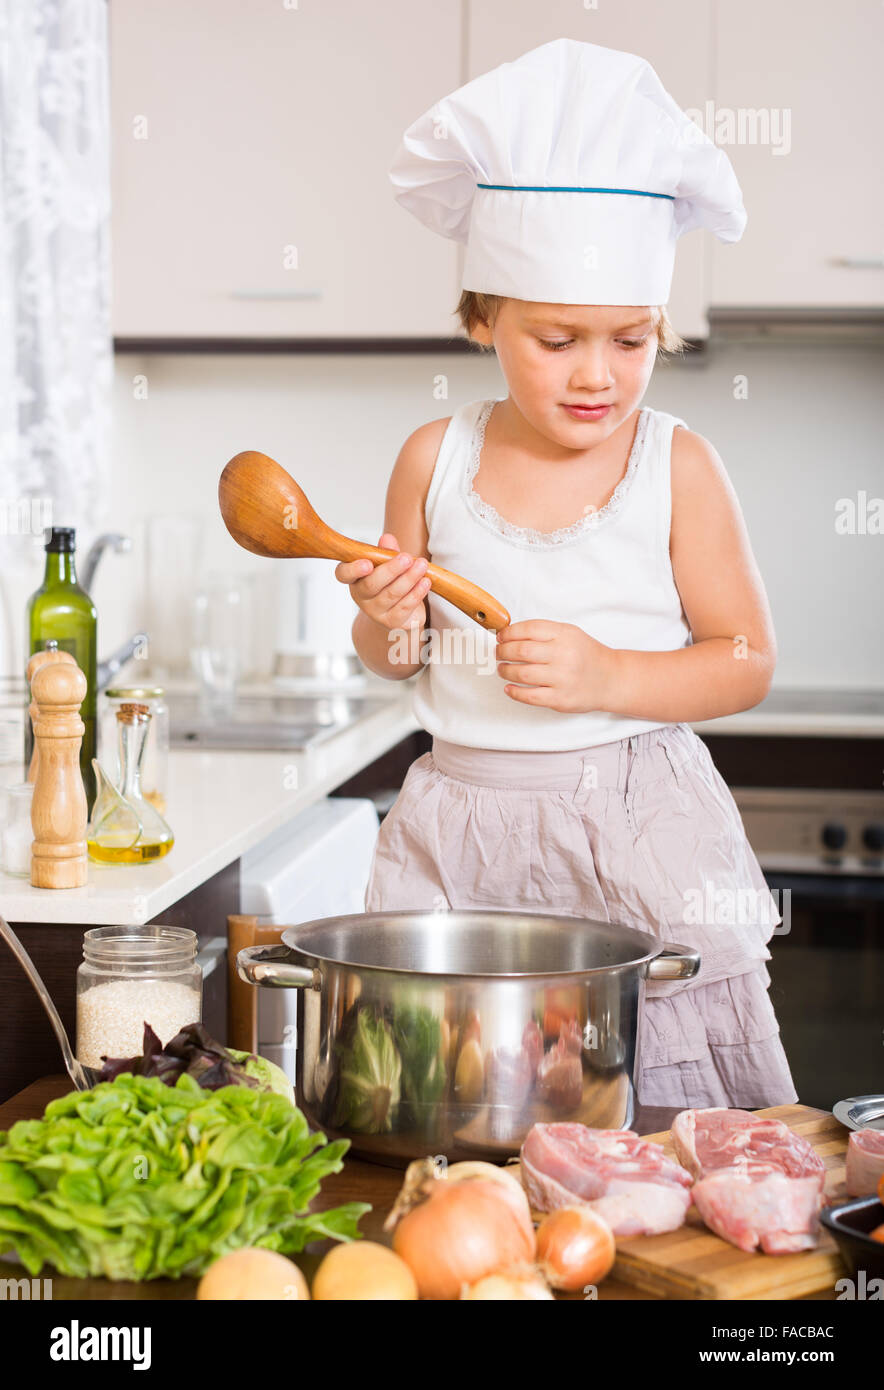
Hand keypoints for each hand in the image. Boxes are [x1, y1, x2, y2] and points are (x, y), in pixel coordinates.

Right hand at [335, 534, 429, 632]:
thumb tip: (387, 538)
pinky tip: (425, 582)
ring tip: (422, 565)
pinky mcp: (392, 621)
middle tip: (407, 558)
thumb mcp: (388, 563)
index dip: (353, 570)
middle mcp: (361, 596)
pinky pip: (404, 607)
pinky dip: (416, 593)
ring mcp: (375, 611)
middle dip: (391, 570)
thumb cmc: (391, 581)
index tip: (367, 563)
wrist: (400, 609)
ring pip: (391, 595)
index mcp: (355, 578)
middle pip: (371, 584)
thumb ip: (387, 551)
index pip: (344, 574)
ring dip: (409, 578)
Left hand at [495, 619, 617, 711]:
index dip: (508, 633)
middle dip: (502, 651)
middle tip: (499, 653)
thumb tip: (508, 635)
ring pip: (521, 673)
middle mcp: (564, 655)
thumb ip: (543, 632)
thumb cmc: (586, 655)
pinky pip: (529, 696)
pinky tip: (509, 687)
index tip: (501, 637)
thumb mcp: (570, 634)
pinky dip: (514, 692)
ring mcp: (562, 678)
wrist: (611, 679)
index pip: (528, 629)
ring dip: (505, 671)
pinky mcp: (560, 699)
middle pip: (520, 650)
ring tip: (503, 669)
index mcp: (565, 635)